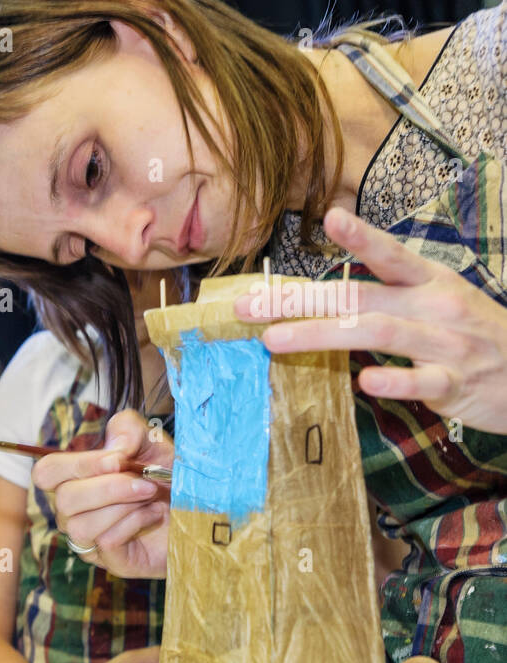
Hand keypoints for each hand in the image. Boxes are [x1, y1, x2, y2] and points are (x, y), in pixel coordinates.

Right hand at [30, 410, 170, 579]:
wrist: (200, 510)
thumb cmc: (168, 475)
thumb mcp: (151, 441)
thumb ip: (127, 430)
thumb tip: (113, 451)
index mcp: (76, 480)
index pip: (47, 473)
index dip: (76, 465)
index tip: (116, 461)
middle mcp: (75, 512)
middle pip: (64, 500)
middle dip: (110, 488)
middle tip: (146, 483)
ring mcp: (90, 540)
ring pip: (81, 525)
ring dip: (123, 506)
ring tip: (150, 497)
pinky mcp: (112, 561)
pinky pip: (106, 541)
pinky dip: (134, 522)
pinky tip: (153, 515)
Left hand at [235, 206, 506, 434]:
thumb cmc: (472, 337)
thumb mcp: (437, 305)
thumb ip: (383, 301)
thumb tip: (320, 303)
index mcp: (429, 283)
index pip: (391, 255)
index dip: (361, 237)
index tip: (331, 218)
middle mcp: (435, 307)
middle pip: (359, 297)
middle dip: (299, 301)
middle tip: (249, 307)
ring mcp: (447, 344)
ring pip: (378, 334)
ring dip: (320, 335)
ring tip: (274, 340)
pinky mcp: (456, 384)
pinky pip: (422, 381)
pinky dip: (394, 380)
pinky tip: (365, 381)